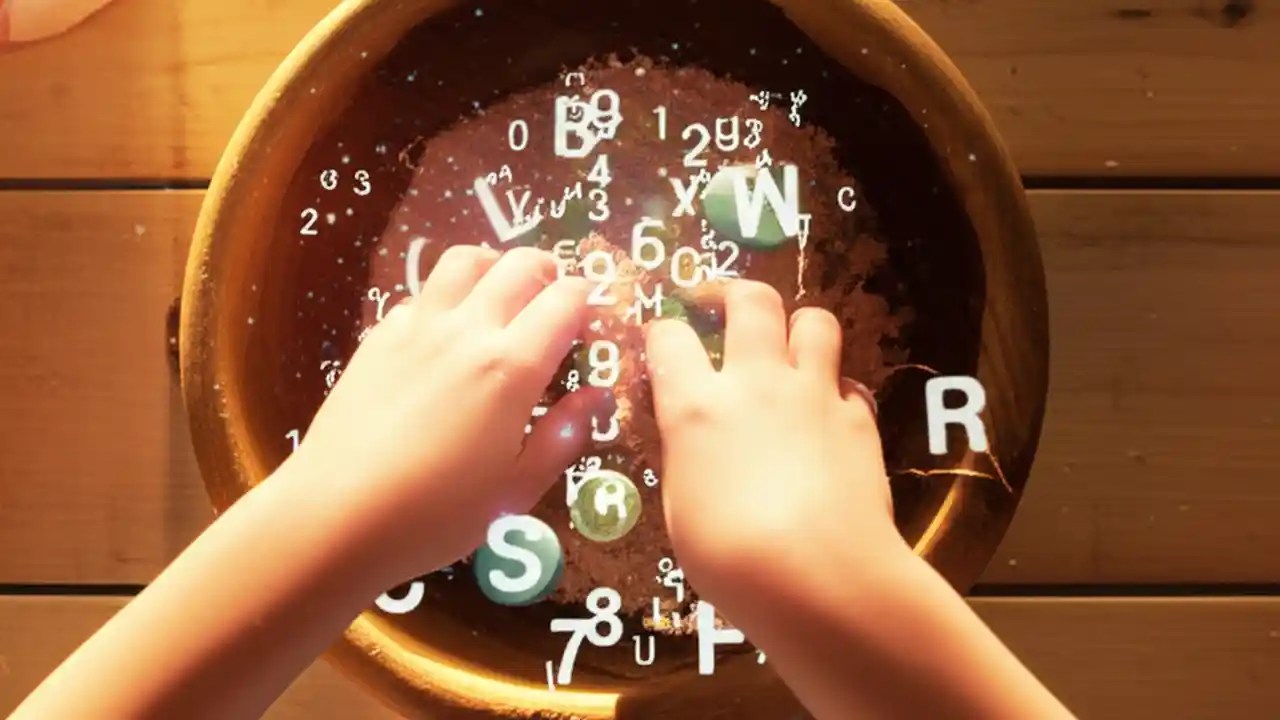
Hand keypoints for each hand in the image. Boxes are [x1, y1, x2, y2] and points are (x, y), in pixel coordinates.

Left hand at [284, 245, 612, 587]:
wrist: (334, 515)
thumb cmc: (435, 515)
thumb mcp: (516, 489)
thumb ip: (563, 436)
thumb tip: (598, 395)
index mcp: (512, 367)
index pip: (567, 300)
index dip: (590, 304)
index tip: (593, 331)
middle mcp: (467, 330)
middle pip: (521, 264)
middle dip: (551, 275)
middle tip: (556, 308)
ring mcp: (417, 326)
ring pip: (465, 260)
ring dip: (496, 267)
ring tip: (503, 299)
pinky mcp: (379, 336)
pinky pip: (423, 294)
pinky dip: (448, 299)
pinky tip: (447, 337)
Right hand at [645, 279, 907, 612]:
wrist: (819, 575)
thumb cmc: (730, 558)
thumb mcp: (681, 510)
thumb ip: (688, 459)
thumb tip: (693, 441)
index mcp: (696, 406)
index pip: (669, 338)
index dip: (661, 331)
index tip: (660, 338)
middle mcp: (756, 383)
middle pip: (752, 300)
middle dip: (734, 293)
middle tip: (724, 307)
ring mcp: (814, 394)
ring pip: (815, 321)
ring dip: (799, 326)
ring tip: (789, 347)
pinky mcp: (859, 418)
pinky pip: (850, 382)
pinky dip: (837, 390)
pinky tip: (830, 415)